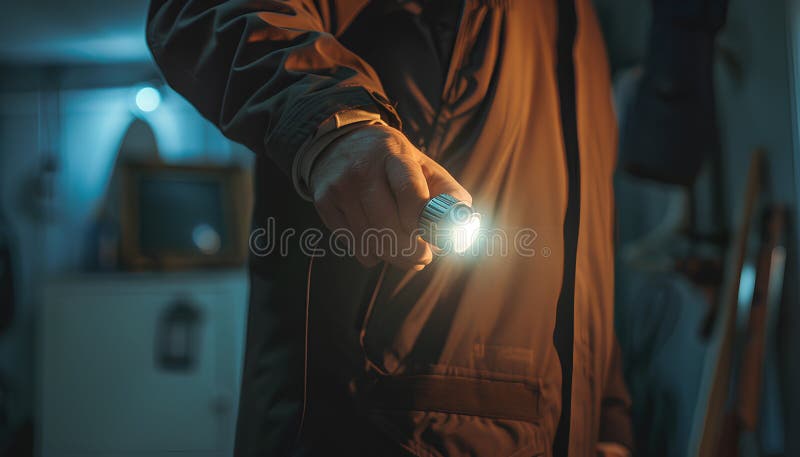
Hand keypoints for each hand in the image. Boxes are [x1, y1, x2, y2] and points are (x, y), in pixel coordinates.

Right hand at [309, 124, 470, 269]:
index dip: (422, 224)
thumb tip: (462, 229)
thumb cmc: (394, 162)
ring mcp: (340, 185)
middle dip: (411, 252)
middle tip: (423, 258)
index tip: (432, 241)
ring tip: (406, 253)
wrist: (341, 142)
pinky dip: (372, 253)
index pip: (410, 193)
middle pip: (388, 224)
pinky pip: (354, 244)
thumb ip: (449, 193)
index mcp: (395, 155)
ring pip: (371, 240)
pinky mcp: (324, 201)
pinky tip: (380, 244)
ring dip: (393, 256)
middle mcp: (363, 168)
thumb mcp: (424, 165)